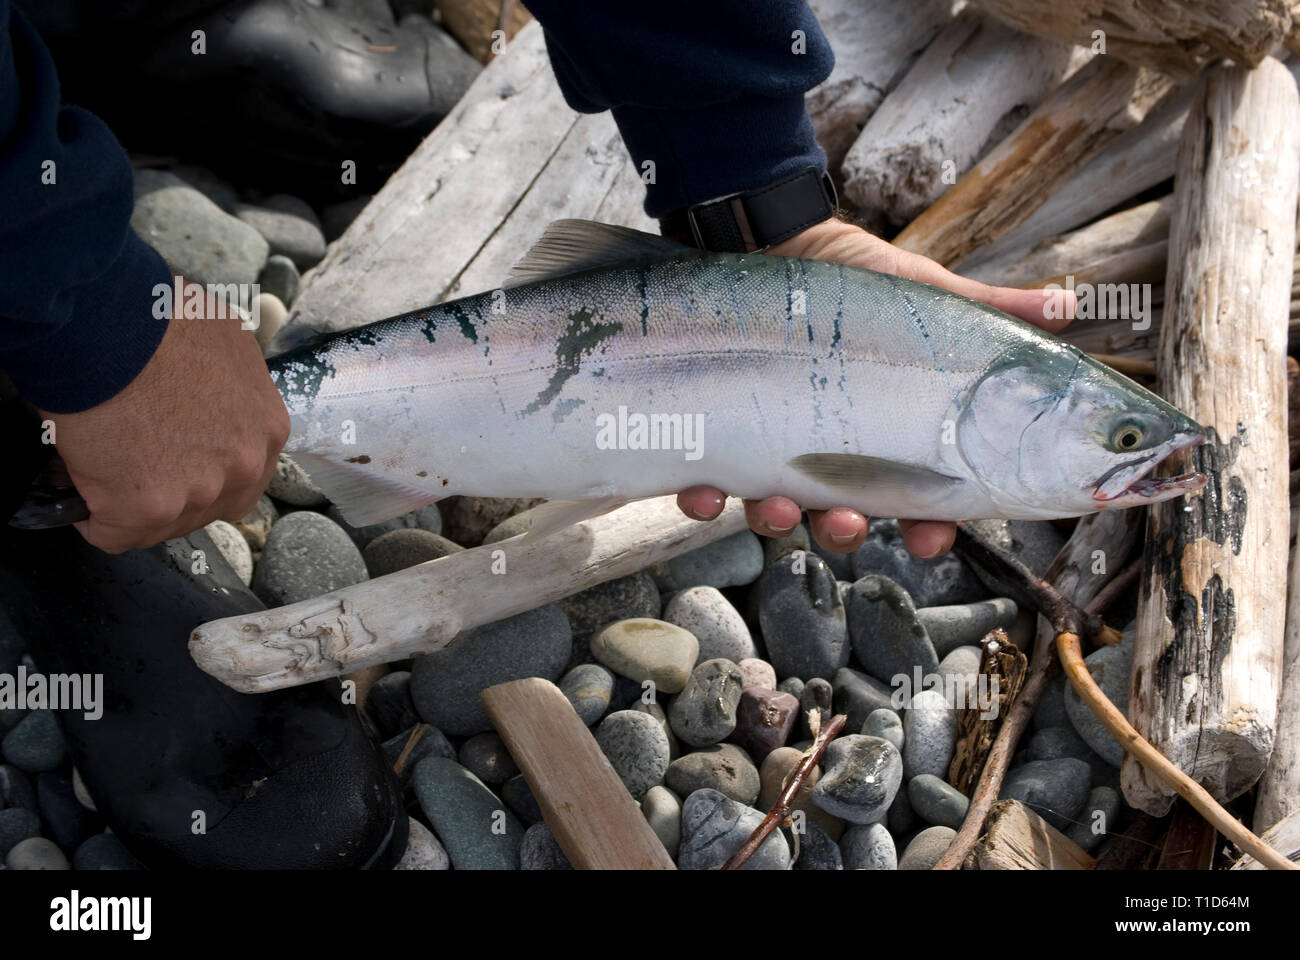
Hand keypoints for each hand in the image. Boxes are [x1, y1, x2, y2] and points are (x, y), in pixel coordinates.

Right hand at [42, 281, 289, 552]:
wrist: (105, 322)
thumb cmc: (154, 319)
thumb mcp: (224, 341)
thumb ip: (230, 382)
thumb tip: (209, 393)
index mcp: (267, 428)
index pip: (241, 475)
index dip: (200, 468)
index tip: (168, 457)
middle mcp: (245, 464)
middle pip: (206, 505)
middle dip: (170, 491)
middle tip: (132, 464)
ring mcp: (200, 490)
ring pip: (162, 522)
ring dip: (129, 502)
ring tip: (101, 463)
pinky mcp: (151, 508)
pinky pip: (113, 533)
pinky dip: (90, 516)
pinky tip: (79, 483)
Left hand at [677, 218, 1074, 558]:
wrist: (771, 240)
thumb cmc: (853, 279)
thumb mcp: (926, 298)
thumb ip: (992, 315)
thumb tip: (1071, 309)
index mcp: (886, 436)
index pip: (918, 499)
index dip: (930, 527)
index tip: (933, 537)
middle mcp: (830, 454)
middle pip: (844, 520)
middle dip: (846, 533)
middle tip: (849, 523)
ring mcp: (771, 449)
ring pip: (777, 514)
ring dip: (780, 523)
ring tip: (779, 506)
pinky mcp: (715, 435)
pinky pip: (704, 484)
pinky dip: (701, 497)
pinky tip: (702, 491)